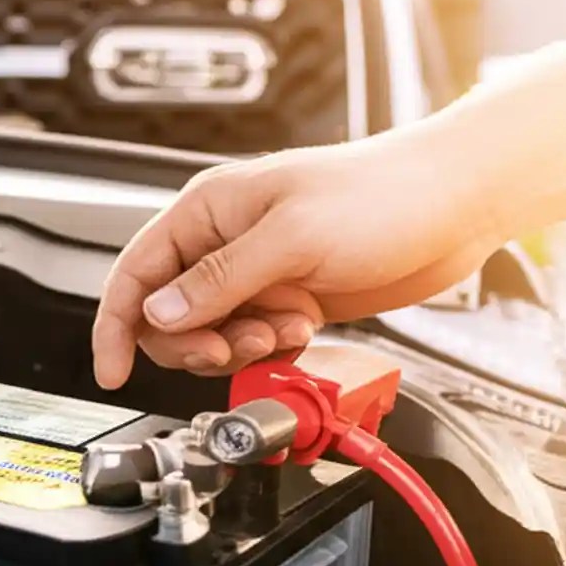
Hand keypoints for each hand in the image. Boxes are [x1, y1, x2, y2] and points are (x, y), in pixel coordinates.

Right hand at [92, 136, 504, 386]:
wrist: (453, 204)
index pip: (135, 274)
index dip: (116, 325)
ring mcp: (255, 273)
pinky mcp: (287, 298)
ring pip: (212, 334)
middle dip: (196, 342)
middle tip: (233, 346)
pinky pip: (253, 341)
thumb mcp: (288, 237)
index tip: (111, 370)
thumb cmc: (379, 195)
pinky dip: (273, 348)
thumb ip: (217, 280)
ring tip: (286, 328)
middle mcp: (222, 243)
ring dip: (242, 345)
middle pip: (168, 316)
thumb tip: (158, 315)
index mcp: (206, 212)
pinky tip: (304, 327)